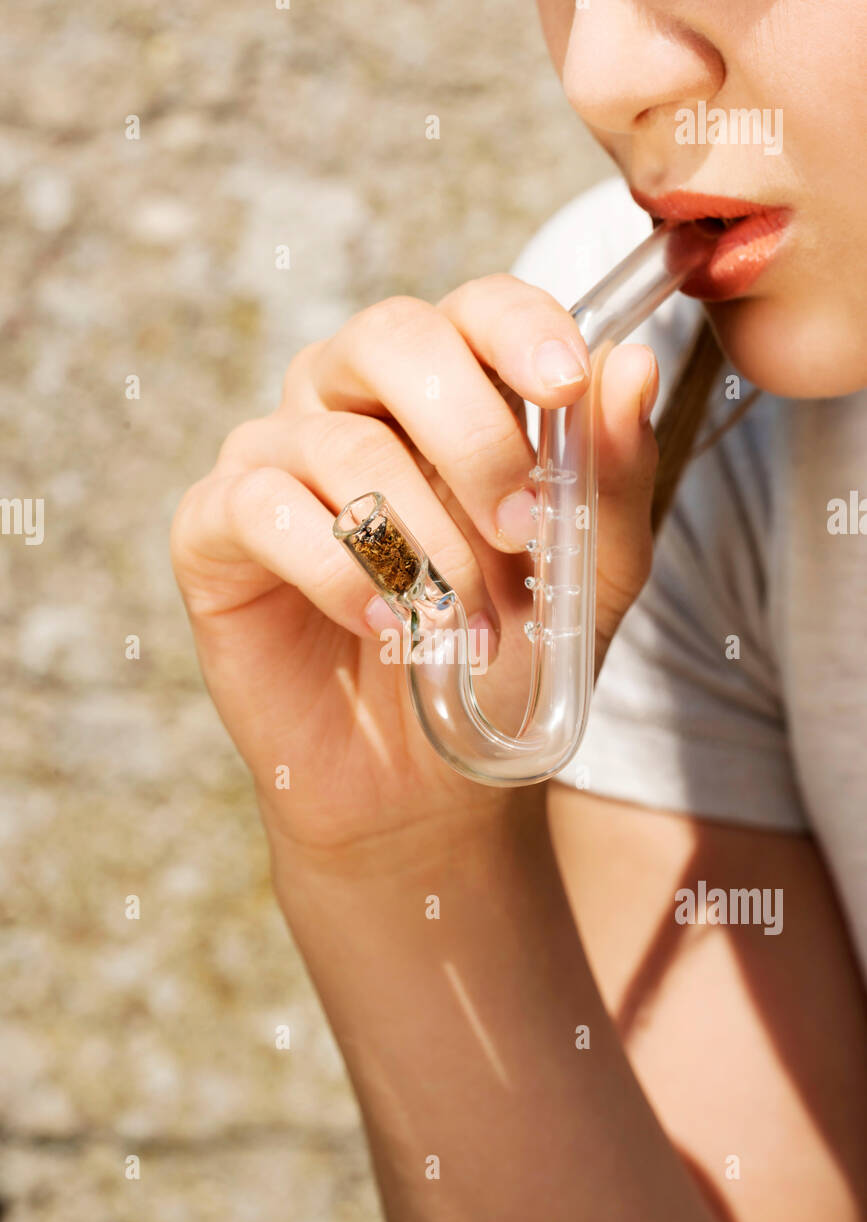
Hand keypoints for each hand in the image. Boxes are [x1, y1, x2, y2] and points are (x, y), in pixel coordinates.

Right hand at [171, 275, 659, 851]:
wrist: (423, 779)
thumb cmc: (502, 660)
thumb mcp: (584, 578)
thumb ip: (609, 478)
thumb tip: (632, 366)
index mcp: (445, 395)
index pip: (473, 309)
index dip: (518, 326)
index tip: (565, 383)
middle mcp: (351, 404)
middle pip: (392, 338)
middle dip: (472, 433)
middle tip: (520, 530)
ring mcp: (276, 459)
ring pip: (339, 443)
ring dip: (422, 542)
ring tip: (465, 624)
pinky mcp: (214, 529)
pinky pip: (262, 509)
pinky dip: (337, 572)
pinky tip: (382, 625)